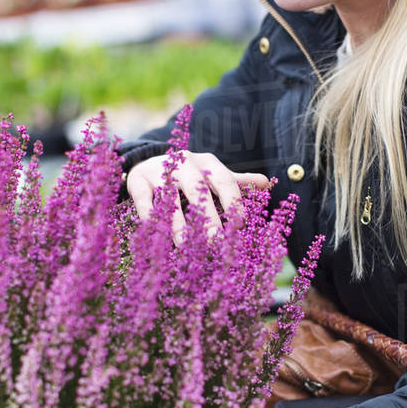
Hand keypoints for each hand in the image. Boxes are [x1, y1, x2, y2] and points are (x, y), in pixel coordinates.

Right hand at [126, 151, 269, 242]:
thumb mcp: (214, 176)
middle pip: (198, 189)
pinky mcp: (138, 180)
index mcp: (208, 164)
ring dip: (176, 222)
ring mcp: (160, 170)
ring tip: (184, 245)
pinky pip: (143, 199)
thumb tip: (268, 183)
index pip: (225, 181)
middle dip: (207, 216)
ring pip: (169, 196)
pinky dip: (150, 217)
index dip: (233, 201)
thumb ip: (238, 182)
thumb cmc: (190, 177)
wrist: (149, 162)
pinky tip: (156, 236)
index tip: (240, 224)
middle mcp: (185, 163)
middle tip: (214, 242)